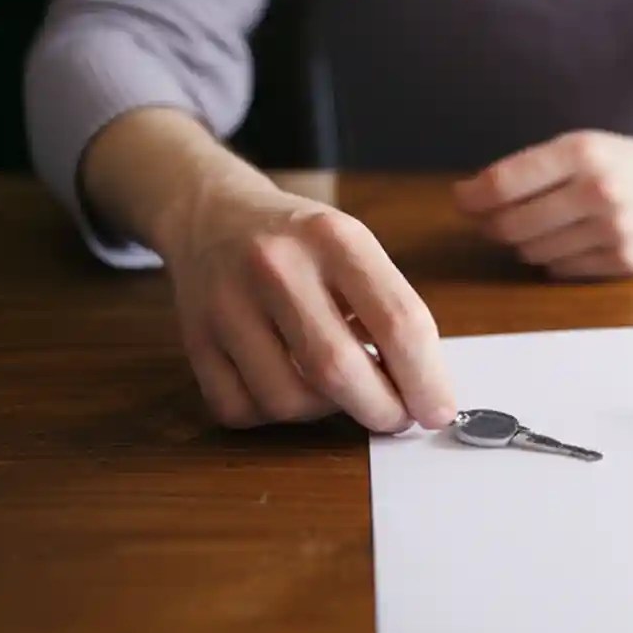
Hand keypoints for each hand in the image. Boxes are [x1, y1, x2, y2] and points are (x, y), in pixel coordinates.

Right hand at [157, 187, 455, 430]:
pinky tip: (289, 384)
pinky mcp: (193, 338)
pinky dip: (274, 414)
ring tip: (338, 387)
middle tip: (397, 418)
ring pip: (288, 400)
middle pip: (338, 369)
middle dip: (381, 410)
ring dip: (326, 412)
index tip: (438, 410)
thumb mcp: (355, 251)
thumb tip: (423, 394)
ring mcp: (226, 302)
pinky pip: (242, 410)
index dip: (426, 379)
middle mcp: (276, 265)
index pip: (397, 321)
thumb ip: (391, 313)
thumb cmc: (302, 244)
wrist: (212, 214)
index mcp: (334, 238)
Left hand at [452, 130, 632, 278]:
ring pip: (533, 252)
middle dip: (493, 226)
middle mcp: (597, 189)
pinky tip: (569, 244)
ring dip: (526, 245)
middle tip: (492, 221)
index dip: (472, 196)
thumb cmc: (630, 166)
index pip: (504, 182)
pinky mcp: (624, 260)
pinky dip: (554, 261)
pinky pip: (561, 270)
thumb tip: (471, 197)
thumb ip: (533, 169)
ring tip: (543, 229)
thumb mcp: (586, 148)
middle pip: (511, 224)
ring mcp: (612, 228)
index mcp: (582, 151)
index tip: (462, 200)